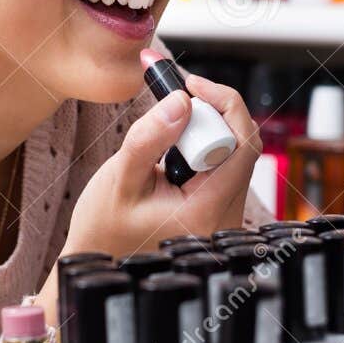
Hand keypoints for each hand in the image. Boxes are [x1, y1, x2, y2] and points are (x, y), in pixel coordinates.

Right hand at [62, 74, 261, 259]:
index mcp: (205, 213)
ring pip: (236, 153)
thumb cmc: (104, 226)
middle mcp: (225, 218)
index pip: (242, 146)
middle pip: (242, 146)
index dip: (223, 105)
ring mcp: (225, 216)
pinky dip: (206, 146)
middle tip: (175, 102)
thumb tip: (182, 101)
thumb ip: (150, 138)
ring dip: (208, 129)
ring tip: (171, 127)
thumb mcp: (120, 177)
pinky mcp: (219, 209)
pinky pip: (226, 166)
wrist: (100, 257)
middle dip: (213, 114)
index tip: (190, 86)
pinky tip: (177, 146)